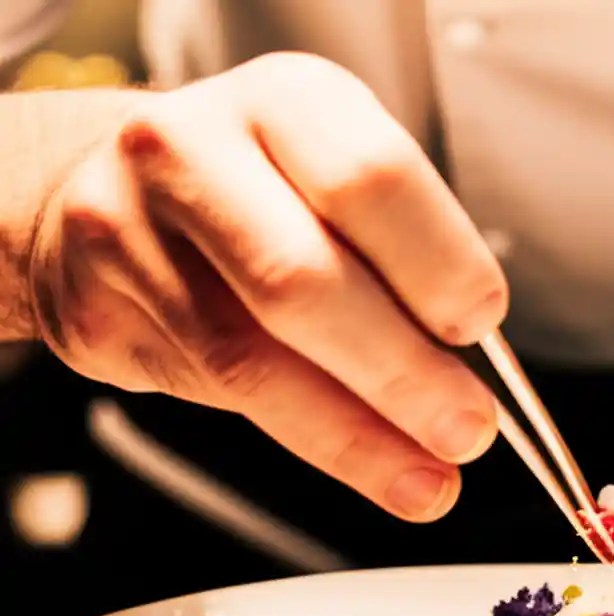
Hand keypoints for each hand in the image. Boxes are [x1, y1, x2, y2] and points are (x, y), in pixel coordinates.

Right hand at [28, 53, 507, 520]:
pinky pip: (216, 393)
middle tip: (468, 428)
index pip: (372, 177)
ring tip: (429, 477)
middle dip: (403, 372)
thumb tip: (471, 366)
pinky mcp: (92, 311)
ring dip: (360, 433)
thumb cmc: (254, 188)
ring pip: (253, 358)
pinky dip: (311, 440)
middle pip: (304, 278)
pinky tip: (371, 464)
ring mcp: (125, 228)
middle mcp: (190, 148)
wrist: (95, 187)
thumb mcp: (331, 176)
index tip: (481, 325)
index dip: (438, 263)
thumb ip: (395, 254)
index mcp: (284, 100)